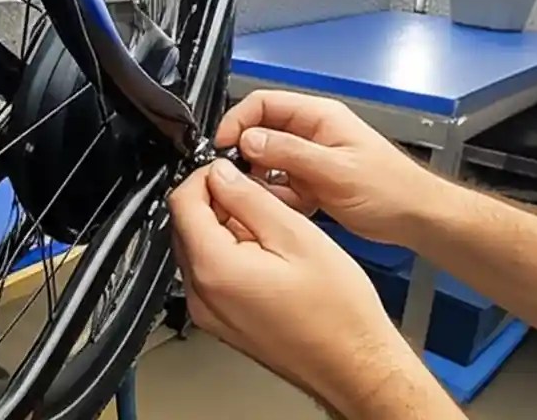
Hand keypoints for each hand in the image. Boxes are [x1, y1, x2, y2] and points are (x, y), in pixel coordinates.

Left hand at [169, 160, 433, 417]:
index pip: (182, 203)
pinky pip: (210, 275)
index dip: (204, 178)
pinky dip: (229, 256)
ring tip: (269, 230)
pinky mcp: (220, 322)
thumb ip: (250, 198)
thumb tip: (221, 174)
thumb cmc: (338, 314)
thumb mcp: (296, 236)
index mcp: (214, 268)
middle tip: (255, 198)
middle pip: (185, 226)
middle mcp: (201, 294)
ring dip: (222, 229)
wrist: (354, 366)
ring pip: (197, 249)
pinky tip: (267, 257)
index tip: (229, 171)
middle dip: (214, 203)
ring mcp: (207, 313)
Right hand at [217, 90, 444, 245]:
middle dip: (247, 156)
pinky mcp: (312, 181)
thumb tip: (248, 140)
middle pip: (260, 133)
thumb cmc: (391, 190)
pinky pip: (281, 185)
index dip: (237, 122)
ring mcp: (311, 158)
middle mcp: (312, 133)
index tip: (223, 147)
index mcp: (319, 117)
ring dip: (264, 181)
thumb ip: (289, 152)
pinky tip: (293, 209)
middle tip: (243, 179)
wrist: (418, 219)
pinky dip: (280, 198)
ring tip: (273, 198)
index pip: (262, 103)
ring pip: (267, 162)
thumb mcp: (335, 170)